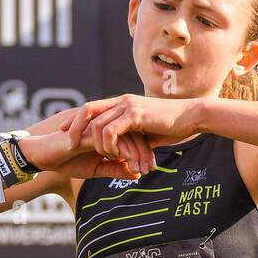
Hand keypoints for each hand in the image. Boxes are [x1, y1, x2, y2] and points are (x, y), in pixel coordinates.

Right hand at [20, 125, 150, 180]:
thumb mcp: (97, 170)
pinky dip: (120, 150)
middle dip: (145, 152)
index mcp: (109, 133)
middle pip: (135, 133)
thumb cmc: (69, 162)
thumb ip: (116, 170)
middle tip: (151, 169)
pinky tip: (124, 161)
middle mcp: (106, 126)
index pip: (135, 137)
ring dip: (135, 153)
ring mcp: (98, 126)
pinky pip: (110, 137)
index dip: (145, 152)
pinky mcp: (89, 131)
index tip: (151, 168)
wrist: (44, 157)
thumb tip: (136, 175)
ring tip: (140, 169)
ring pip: (126, 134)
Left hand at [60, 94, 199, 160]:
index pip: (91, 107)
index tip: (65, 132)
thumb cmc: (174, 126)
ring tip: (105, 156)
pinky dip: (108, 144)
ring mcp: (128, 106)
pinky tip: (115, 154)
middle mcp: (122, 101)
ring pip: (97, 124)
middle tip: (68, 144)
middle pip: (87, 110)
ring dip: (97, 143)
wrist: (192, 117)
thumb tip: (126, 153)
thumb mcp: (148, 133)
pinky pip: (111, 130)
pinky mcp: (135, 115)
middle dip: (73, 127)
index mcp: (123, 103)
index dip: (76, 120)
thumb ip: (133, 139)